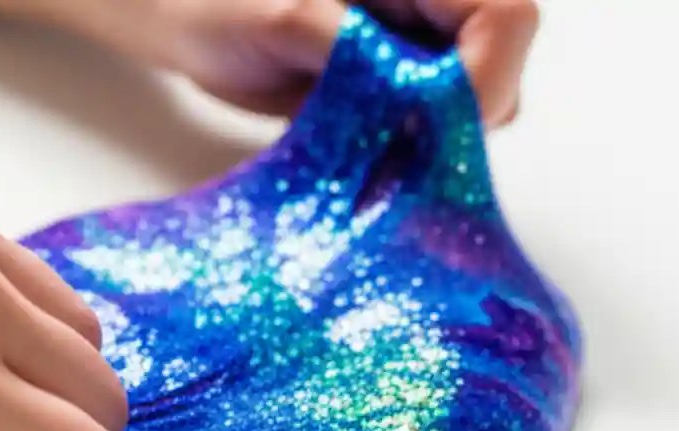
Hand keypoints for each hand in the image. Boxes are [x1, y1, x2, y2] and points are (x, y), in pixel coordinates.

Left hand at [0, 0, 537, 126]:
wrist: (173, 16)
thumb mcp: (289, 19)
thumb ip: (361, 55)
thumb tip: (422, 105)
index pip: (505, 18)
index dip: (487, 78)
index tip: (441, 132)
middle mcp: (429, 5)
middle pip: (498, 69)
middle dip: (458, 121)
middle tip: (396, 162)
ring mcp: (417, 47)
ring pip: (467, 108)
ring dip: (429, 145)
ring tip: (367, 162)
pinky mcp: (394, 88)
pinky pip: (425, 130)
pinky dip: (402, 156)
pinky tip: (361, 166)